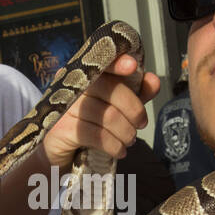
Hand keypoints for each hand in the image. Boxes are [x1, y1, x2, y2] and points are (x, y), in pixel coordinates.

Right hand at [40, 53, 159, 168]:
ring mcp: (65, 107)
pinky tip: (119, 151)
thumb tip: (154, 80)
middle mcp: (72, 86)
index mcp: (85, 75)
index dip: (117, 62)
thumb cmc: (90, 125)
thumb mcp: (116, 107)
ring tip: (130, 140)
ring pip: (107, 116)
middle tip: (141, 124)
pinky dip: (114, 145)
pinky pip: (96, 135)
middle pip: (110, 89)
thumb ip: (135, 93)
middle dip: (134, 109)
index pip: (100, 62)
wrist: (60, 152)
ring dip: (126, 132)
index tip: (132, 66)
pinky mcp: (62, 129)